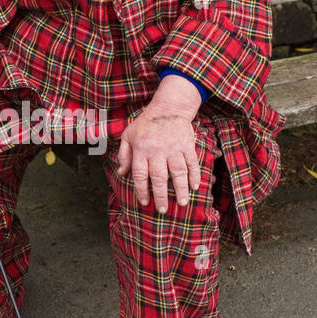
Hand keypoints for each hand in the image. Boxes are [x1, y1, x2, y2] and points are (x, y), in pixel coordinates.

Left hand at [117, 74, 201, 212]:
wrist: (168, 107)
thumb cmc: (146, 124)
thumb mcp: (128, 135)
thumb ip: (124, 154)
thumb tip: (121, 173)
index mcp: (141, 150)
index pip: (140, 175)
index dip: (141, 190)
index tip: (144, 202)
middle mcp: (157, 151)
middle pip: (159, 177)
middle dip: (161, 195)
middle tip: (162, 210)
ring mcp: (174, 148)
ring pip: (178, 172)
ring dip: (181, 189)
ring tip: (183, 203)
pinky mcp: (187, 145)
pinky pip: (192, 163)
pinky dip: (195, 175)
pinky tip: (195, 187)